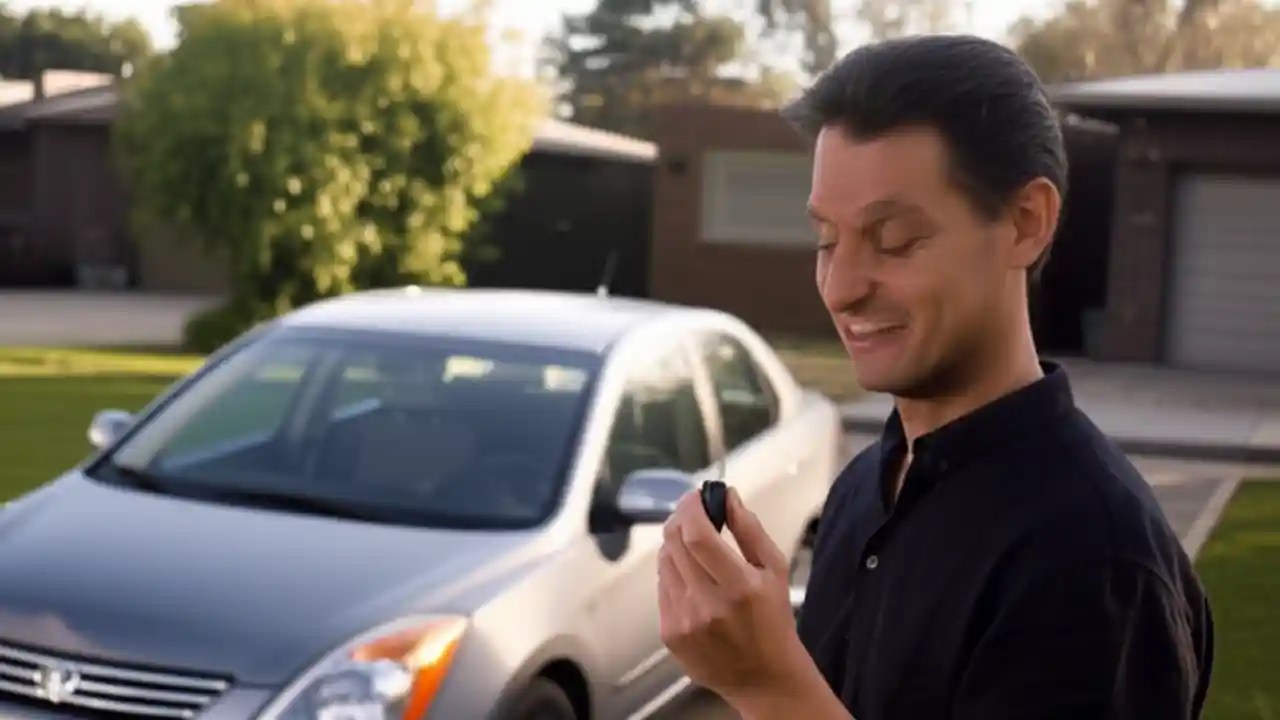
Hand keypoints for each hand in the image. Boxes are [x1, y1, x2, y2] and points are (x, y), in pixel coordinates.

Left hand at [657, 486, 812, 706]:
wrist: (764, 679)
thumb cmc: (773, 620)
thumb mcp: (774, 570)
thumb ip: (749, 530)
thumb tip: (727, 496)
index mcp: (738, 587)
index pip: (697, 536)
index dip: (690, 508)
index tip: (694, 496)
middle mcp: (706, 605)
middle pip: (674, 544)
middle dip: (681, 520)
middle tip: (693, 515)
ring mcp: (684, 621)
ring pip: (664, 563)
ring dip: (676, 546)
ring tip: (696, 549)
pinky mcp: (669, 634)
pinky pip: (662, 588)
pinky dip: (674, 574)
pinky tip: (692, 580)